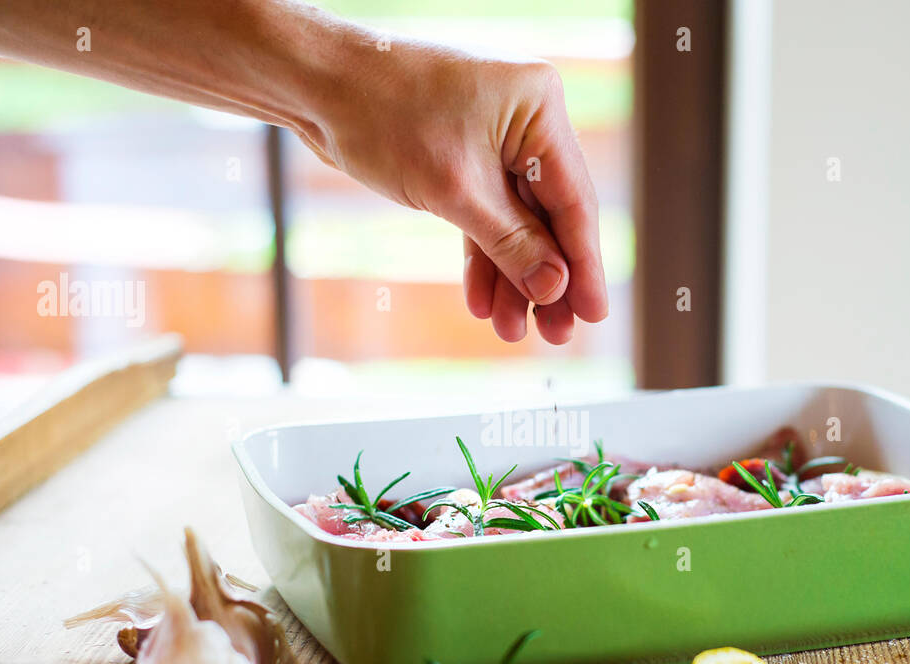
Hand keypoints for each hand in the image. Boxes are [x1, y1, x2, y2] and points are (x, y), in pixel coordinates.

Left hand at [301, 36, 609, 343]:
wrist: (317, 83)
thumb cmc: (383, 112)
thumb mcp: (455, 190)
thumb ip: (511, 243)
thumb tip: (554, 287)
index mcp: (538, 107)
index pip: (574, 201)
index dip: (584, 265)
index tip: (592, 315)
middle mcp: (524, 119)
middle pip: (548, 216)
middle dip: (545, 279)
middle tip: (553, 334)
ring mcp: (494, 137)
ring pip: (514, 221)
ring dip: (511, 277)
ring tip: (509, 329)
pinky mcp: (463, 154)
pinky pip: (484, 214)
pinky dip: (481, 255)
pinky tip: (481, 300)